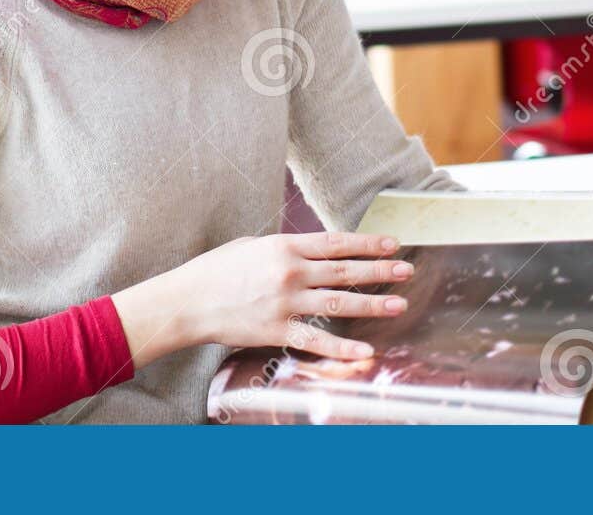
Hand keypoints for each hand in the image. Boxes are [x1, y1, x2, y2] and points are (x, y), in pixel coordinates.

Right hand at [112, 231, 414, 370]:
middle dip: (380, 271)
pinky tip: (364, 350)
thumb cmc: (216, 270)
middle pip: (345, 271)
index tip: (392, 243)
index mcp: (284, 246)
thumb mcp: (252, 245)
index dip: (368, 243)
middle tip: (406, 271)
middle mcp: (290, 272)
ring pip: (338, 303)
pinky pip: (315, 340)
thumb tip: (312, 250)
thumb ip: (285, 248)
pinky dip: (342, 347)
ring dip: (371, 305)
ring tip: (398, 305)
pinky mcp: (276, 330)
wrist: (186, 301)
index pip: (337, 243)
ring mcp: (284, 302)